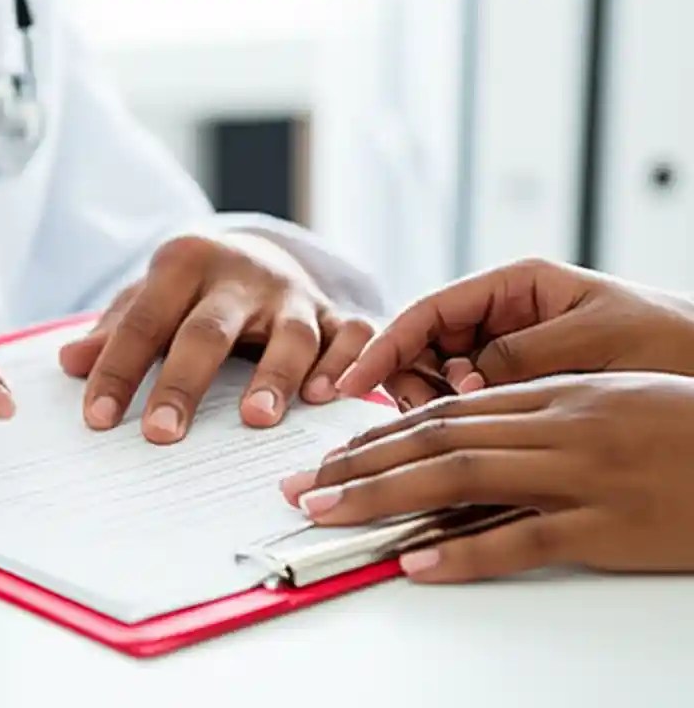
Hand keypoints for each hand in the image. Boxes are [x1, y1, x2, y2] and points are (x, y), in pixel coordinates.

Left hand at [58, 233, 374, 443]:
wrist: (261, 253)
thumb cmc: (192, 292)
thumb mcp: (149, 299)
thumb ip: (115, 331)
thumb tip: (69, 362)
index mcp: (184, 264)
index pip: (143, 323)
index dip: (118, 371)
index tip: (98, 419)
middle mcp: (240, 275)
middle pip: (208, 330)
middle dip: (184, 383)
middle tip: (163, 433)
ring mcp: (291, 294)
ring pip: (289, 333)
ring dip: (275, 376)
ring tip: (256, 419)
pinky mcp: (334, 311)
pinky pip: (350, 334)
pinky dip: (346, 363)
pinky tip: (329, 396)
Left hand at [281, 372, 693, 582]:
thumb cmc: (690, 428)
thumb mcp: (610, 399)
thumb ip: (540, 411)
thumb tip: (470, 432)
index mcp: (556, 396)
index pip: (446, 412)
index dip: (381, 434)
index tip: (334, 454)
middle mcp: (559, 428)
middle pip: (437, 440)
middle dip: (360, 463)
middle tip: (303, 486)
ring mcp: (583, 477)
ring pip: (461, 479)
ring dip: (384, 497)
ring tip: (329, 512)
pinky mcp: (608, 527)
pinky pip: (523, 540)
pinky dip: (464, 552)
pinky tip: (415, 562)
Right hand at [337, 258, 693, 404]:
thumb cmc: (674, 342)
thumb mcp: (595, 341)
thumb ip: (523, 355)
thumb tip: (462, 384)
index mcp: (518, 287)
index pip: (429, 311)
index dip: (386, 344)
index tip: (354, 380)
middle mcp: (505, 317)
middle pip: (423, 347)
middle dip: (405, 381)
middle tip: (413, 416)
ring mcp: (509, 355)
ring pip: (438, 380)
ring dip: (429, 406)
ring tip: (446, 430)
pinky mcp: (519, 392)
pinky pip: (467, 407)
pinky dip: (455, 424)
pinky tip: (462, 441)